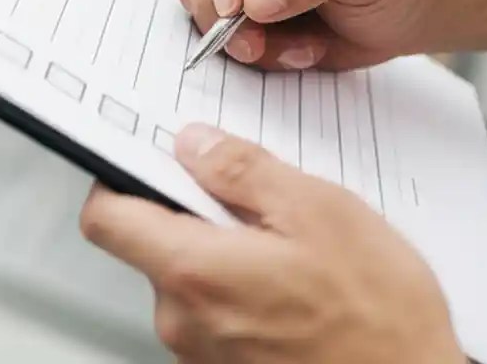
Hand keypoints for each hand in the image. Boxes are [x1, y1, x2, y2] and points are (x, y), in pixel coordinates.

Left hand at [80, 124, 463, 363]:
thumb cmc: (379, 319)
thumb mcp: (318, 212)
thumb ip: (242, 171)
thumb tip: (193, 144)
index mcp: (194, 271)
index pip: (107, 218)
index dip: (119, 179)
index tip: (154, 161)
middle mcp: (184, 320)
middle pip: (153, 246)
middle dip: (197, 217)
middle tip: (259, 207)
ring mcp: (201, 354)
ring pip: (189, 280)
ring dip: (226, 257)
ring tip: (292, 256)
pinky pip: (215, 315)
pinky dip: (243, 293)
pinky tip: (295, 291)